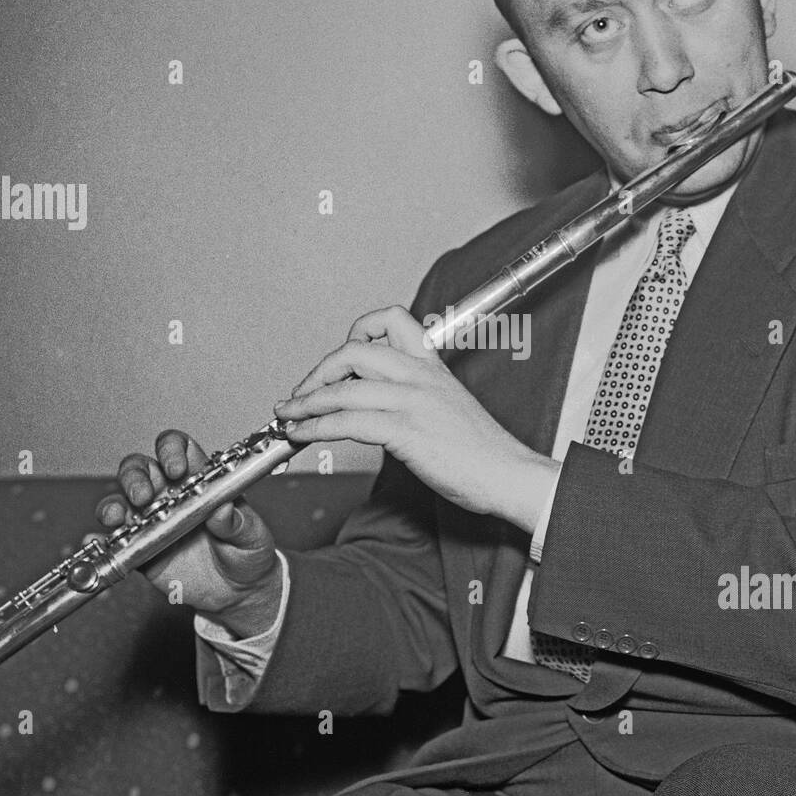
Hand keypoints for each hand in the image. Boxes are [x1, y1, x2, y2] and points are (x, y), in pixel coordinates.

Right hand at [95, 429, 280, 634]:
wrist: (238, 592)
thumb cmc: (248, 553)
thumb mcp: (253, 536)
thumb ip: (239, 523)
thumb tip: (224, 510)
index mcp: (199, 481)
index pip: (179, 448)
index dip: (171, 450)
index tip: (176, 469)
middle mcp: (170, 495)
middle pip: (141, 469)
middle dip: (135, 477)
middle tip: (144, 496)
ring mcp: (151, 521)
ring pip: (121, 501)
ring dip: (113, 505)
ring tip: (117, 519)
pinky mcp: (140, 550)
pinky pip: (114, 541)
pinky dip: (101, 540)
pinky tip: (98, 541)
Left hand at [272, 305, 558, 531]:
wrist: (509, 475)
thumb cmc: (483, 451)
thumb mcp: (449, 407)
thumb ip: (416, 396)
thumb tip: (379, 405)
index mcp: (433, 366)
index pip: (390, 321)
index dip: (356, 331)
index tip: (339, 359)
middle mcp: (420, 376)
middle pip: (354, 350)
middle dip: (318, 371)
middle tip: (301, 394)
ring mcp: (412, 401)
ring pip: (343, 387)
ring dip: (304, 402)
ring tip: (286, 416)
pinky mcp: (405, 431)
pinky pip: (347, 421)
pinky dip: (314, 427)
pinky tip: (302, 435)